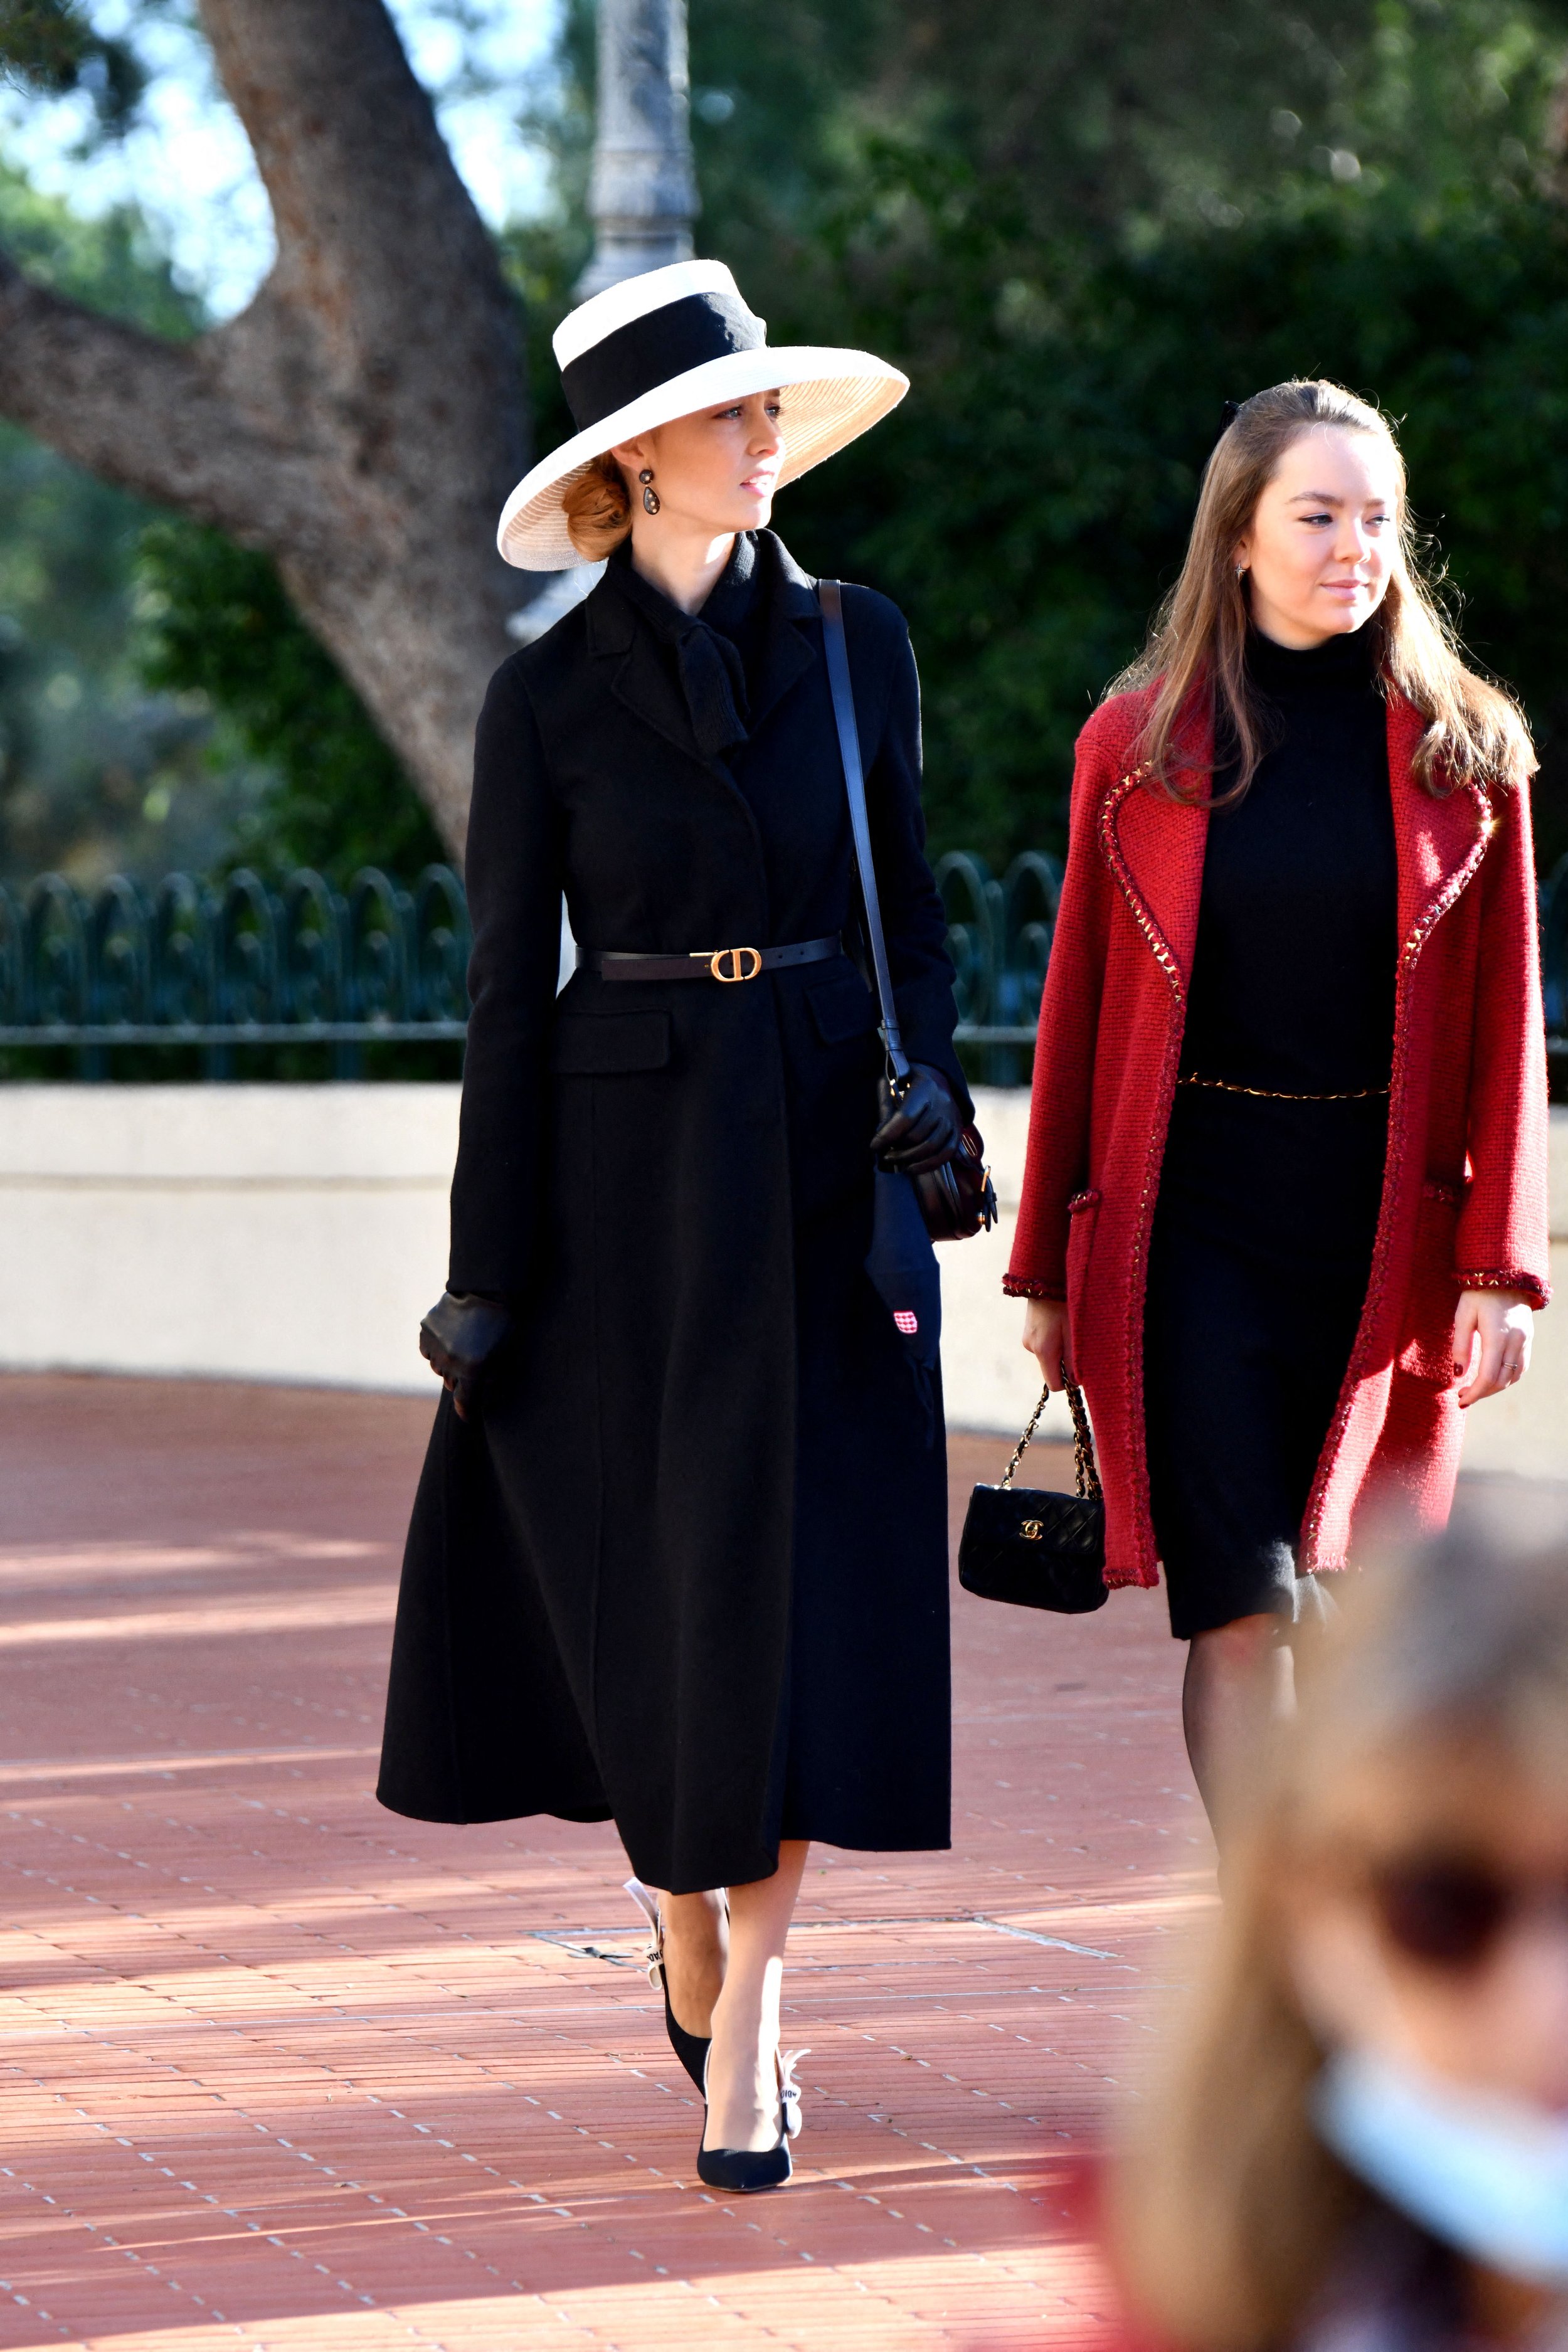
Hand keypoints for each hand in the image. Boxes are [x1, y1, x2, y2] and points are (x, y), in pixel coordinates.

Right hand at [419, 1291, 512, 1419]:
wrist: (489, 1290)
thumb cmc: (503, 1324)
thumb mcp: (505, 1355)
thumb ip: (490, 1381)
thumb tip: (471, 1408)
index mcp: (473, 1369)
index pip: (465, 1402)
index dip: (467, 1410)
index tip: (468, 1414)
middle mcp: (451, 1360)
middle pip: (452, 1383)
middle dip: (462, 1379)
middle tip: (474, 1362)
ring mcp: (436, 1344)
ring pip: (438, 1367)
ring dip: (449, 1363)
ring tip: (464, 1345)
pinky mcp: (426, 1329)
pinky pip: (427, 1350)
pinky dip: (437, 1348)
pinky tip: (451, 1336)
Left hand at [870, 1064, 961, 1173]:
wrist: (936, 1076)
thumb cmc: (907, 1081)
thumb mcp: (892, 1084)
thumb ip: (886, 1106)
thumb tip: (880, 1134)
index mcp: (925, 1087)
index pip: (906, 1117)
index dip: (888, 1135)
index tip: (875, 1145)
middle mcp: (942, 1102)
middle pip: (917, 1135)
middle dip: (897, 1149)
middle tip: (885, 1153)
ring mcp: (952, 1116)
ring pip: (931, 1146)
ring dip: (909, 1158)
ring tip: (895, 1159)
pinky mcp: (958, 1129)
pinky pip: (946, 1153)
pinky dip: (928, 1165)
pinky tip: (912, 1168)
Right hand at [1021, 1296, 1073, 1391]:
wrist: (1044, 1278)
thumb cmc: (1065, 1304)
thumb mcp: (1074, 1332)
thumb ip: (1074, 1359)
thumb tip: (1075, 1381)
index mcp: (1044, 1351)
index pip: (1055, 1384)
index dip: (1068, 1382)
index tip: (1080, 1368)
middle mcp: (1032, 1348)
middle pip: (1052, 1369)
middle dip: (1065, 1361)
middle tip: (1076, 1341)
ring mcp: (1027, 1339)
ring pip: (1049, 1356)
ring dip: (1060, 1348)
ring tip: (1067, 1327)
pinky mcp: (1028, 1332)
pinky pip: (1044, 1345)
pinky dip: (1053, 1340)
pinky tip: (1058, 1323)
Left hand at [1452, 1287, 1532, 1407]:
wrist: (1504, 1274)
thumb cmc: (1477, 1293)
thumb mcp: (1462, 1316)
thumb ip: (1460, 1346)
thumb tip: (1458, 1374)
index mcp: (1497, 1336)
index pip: (1488, 1377)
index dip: (1474, 1393)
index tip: (1460, 1401)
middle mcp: (1515, 1341)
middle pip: (1502, 1381)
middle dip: (1482, 1393)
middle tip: (1463, 1396)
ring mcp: (1525, 1340)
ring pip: (1514, 1376)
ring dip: (1495, 1387)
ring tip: (1476, 1388)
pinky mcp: (1528, 1337)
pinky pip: (1521, 1366)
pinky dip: (1508, 1377)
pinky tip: (1493, 1378)